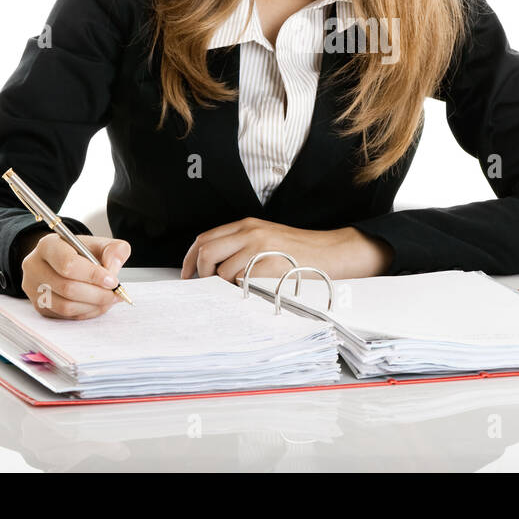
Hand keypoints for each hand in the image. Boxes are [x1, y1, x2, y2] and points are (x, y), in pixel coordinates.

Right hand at [21, 233, 131, 319]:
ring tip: (109, 299)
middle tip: (115, 293)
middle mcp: (35, 266)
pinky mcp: (39, 306)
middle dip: (97, 294)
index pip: (68, 264)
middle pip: (67, 287)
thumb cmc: (81, 253)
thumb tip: (113, 268)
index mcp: (48, 245)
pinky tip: (96, 304)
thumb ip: (114, 250)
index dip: (93, 275)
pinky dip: (85, 312)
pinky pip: (64, 316)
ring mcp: (33, 289)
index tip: (112, 281)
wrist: (65, 262)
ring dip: (93, 305)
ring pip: (65, 305)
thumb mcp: (100, 244)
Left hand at [181, 217, 392, 282]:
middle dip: (198, 274)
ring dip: (220, 285)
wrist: (332, 252)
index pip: (204, 238)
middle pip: (205, 251)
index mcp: (247, 225)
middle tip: (203, 287)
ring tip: (231, 292)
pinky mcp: (270, 263)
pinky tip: (247, 293)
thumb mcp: (266, 239)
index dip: (189, 259)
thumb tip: (212, 268)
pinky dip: (237, 290)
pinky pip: (241, 280)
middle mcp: (250, 231)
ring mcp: (260, 247)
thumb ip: (240, 246)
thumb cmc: (300, 251)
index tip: (187, 276)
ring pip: (221, 269)